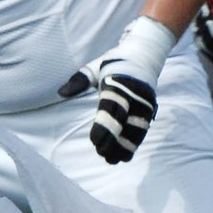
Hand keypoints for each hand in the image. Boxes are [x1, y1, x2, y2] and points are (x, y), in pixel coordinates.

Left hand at [58, 16, 177, 162]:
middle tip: (103, 155)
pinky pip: (144, 126)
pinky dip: (136, 141)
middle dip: (115, 140)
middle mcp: (134, 92)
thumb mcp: (94, 67)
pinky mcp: (151, 106)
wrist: (145, 52)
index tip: (95, 142)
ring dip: (127, 145)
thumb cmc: (114, 61)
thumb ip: (79, 81)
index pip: (111, 106)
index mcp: (117, 81)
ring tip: (114, 160)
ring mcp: (145, 100)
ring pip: (137, 127)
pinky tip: (127, 154)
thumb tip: (61, 93)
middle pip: (125, 120)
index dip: (105, 126)